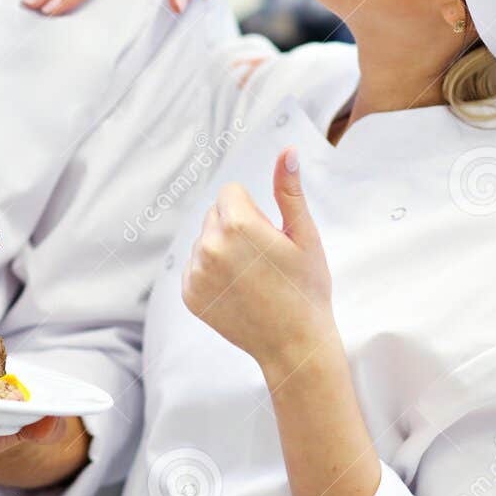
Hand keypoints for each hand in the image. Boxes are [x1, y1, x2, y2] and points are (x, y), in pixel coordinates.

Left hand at [182, 148, 336, 373]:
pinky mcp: (189, 294)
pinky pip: (195, 266)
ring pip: (205, 240)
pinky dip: (212, 274)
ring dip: (223, 250)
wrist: (295, 344)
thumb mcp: (304, 235)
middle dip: (236, 227)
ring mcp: (196, 272)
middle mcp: (209, 245)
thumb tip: (286, 151)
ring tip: (252, 277)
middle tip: (263, 259)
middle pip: (216, 214)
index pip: (231, 192)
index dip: (254, 211)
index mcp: (237, 223)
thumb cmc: (306, 287)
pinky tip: (237, 291)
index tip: (269, 236)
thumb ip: (289, 190)